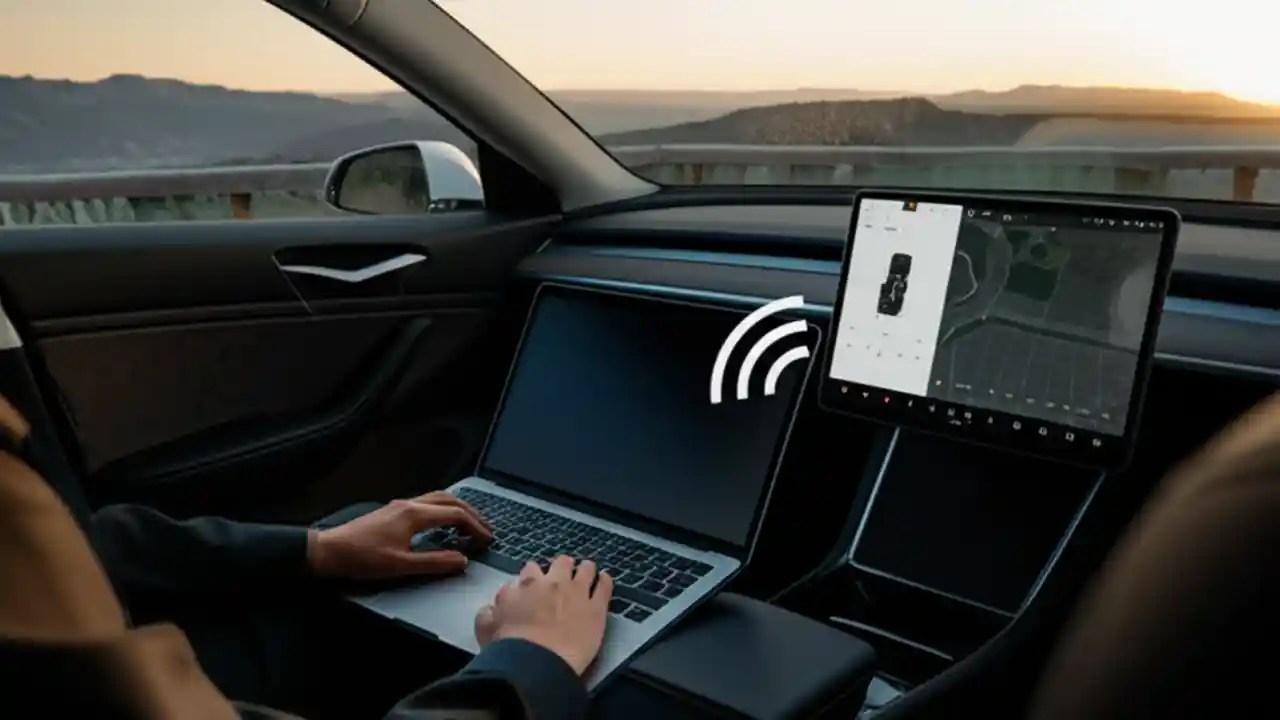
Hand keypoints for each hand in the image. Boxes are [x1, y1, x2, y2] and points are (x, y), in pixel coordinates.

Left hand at [307, 492, 491, 579]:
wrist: (329, 551)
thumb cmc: (363, 559)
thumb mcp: (402, 566)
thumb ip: (435, 562)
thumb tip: (462, 560)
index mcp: (415, 514)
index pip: (455, 515)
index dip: (475, 527)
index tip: (487, 540)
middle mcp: (410, 504)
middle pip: (450, 501)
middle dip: (472, 514)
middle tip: (486, 529)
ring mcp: (401, 505)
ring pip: (438, 498)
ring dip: (458, 508)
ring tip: (470, 523)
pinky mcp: (393, 510)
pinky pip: (427, 502)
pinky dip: (444, 509)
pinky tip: (443, 522)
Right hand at [474, 555, 612, 675]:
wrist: (536, 662)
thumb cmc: (509, 648)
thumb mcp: (486, 628)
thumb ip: (488, 612)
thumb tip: (491, 607)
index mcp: (526, 585)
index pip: (530, 571)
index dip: (533, 576)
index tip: (535, 583)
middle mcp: (553, 583)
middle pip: (560, 563)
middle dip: (561, 566)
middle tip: (562, 574)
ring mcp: (577, 592)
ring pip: (585, 569)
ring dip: (585, 569)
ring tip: (587, 570)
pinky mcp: (596, 608)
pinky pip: (604, 586)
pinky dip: (605, 581)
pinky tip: (605, 579)